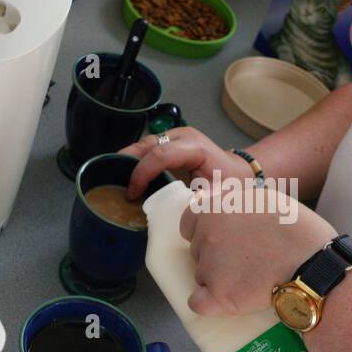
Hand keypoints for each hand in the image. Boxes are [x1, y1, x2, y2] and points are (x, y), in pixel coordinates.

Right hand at [118, 127, 253, 199]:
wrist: (237, 173)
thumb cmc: (229, 185)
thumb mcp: (215, 197)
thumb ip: (194, 204)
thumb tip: (171, 215)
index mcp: (195, 148)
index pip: (160, 155)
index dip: (142, 173)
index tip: (133, 193)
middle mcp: (182, 136)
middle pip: (146, 145)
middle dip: (127, 164)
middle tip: (114, 184)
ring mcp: (175, 136)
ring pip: (143, 144)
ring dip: (128, 161)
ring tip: (116, 181)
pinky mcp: (169, 141)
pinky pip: (147, 148)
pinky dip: (135, 161)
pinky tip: (126, 176)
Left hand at [178, 185, 335, 315]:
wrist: (315, 264)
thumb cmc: (299, 231)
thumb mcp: (264, 198)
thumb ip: (236, 201)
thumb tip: (221, 204)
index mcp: (215, 207)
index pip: (189, 222)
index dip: (204, 232)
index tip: (222, 240)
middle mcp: (207, 234)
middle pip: (197, 251)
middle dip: (215, 256)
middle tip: (244, 260)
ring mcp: (210, 265)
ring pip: (201, 276)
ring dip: (218, 279)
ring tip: (250, 277)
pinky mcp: (218, 295)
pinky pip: (198, 303)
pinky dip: (210, 305)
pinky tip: (229, 301)